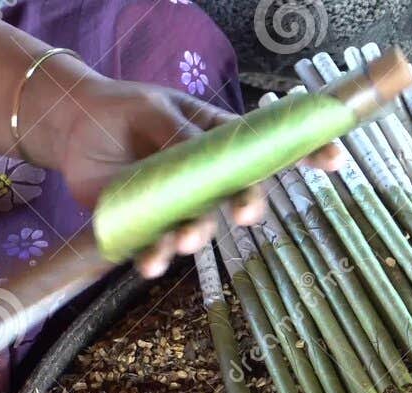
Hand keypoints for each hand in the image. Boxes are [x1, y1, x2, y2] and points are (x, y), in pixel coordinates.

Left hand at [27, 67, 341, 277]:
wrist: (75, 128)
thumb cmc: (126, 112)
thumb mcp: (153, 109)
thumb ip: (179, 132)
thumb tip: (202, 153)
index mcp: (221, 145)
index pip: (271, 151)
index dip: (308, 155)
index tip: (336, 160)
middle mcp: (208, 182)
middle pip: (239, 198)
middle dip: (247, 206)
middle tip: (245, 212)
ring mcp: (179, 207)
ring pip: (198, 229)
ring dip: (196, 236)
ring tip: (185, 237)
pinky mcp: (144, 227)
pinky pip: (153, 249)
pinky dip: (152, 259)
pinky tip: (150, 264)